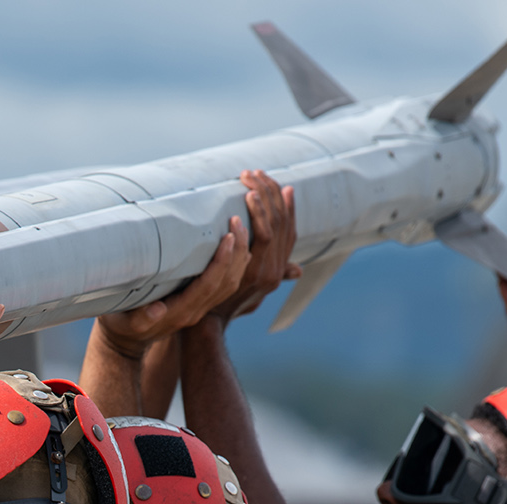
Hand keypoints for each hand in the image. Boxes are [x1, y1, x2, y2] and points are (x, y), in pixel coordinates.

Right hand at [95, 215, 251, 360]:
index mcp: (180, 313)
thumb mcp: (125, 323)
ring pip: (230, 283)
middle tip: (239, 222)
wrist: (126, 343)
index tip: (228, 237)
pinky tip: (237, 246)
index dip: (222, 261)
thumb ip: (141, 319)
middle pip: (227, 281)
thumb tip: (157, 310)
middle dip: (236, 251)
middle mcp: (195, 311)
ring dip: (239, 255)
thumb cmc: (121, 326)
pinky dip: (236, 264)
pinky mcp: (200, 304)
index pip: (209, 284)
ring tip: (242, 227)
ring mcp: (200, 308)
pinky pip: (226, 284)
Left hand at [213, 171, 300, 320]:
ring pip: (273, 227)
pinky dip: (255, 217)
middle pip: (283, 223)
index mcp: (277, 269)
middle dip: (271, 195)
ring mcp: (267, 272)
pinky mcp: (252, 273)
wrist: (210, 325)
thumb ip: (267, 272)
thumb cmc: (223, 303)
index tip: (284, 186)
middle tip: (256, 175)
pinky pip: (260, 239)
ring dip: (263, 200)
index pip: (291, 232)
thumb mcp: (249, 287)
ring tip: (250, 182)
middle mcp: (277, 270)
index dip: (289, 208)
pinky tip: (246, 201)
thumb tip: (296, 270)